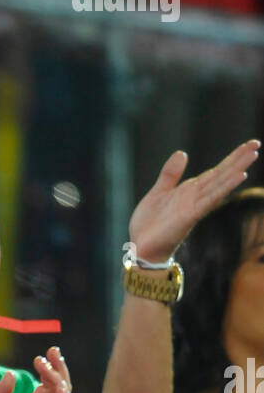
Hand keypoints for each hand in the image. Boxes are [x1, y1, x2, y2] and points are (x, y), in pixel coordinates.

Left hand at [128, 139, 259, 264]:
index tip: (249, 145)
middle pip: (221, 174)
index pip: (215, 171)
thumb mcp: (158, 193)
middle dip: (238, 159)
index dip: (231, 158)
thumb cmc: (150, 225)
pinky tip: (239, 176)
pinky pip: (210, 199)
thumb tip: (182, 153)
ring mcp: (195, 206)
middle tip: (256, 144)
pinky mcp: (190, 216)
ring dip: (236, 169)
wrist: (140, 248)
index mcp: (190, 191)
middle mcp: (196, 197)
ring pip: (220, 184)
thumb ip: (170, 174)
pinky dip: (224, 187)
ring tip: (253, 155)